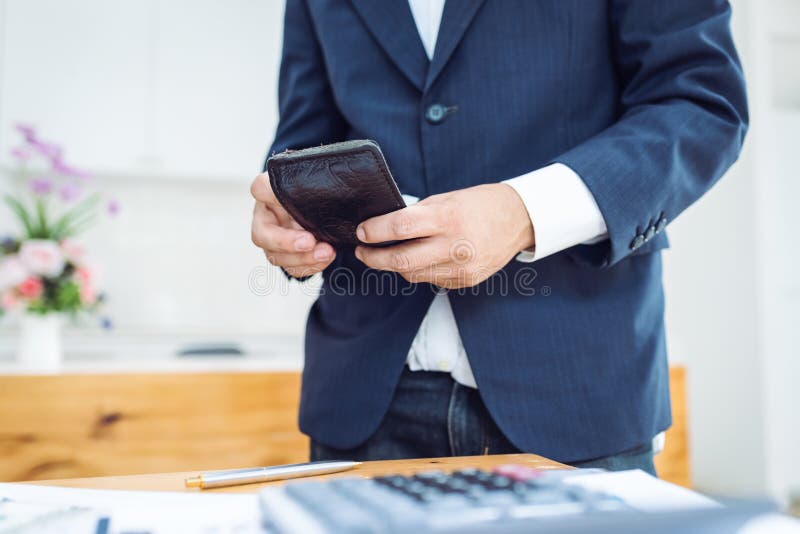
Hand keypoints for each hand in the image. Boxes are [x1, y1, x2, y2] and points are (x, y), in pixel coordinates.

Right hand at [250, 172, 335, 277]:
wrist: (328, 207)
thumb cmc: (315, 191)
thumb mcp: (311, 181)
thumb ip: (302, 179)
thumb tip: (305, 175)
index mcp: (269, 194)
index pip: (260, 188)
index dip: (270, 194)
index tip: (286, 200)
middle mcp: (267, 217)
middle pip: (263, 235)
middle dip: (286, 243)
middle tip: (310, 242)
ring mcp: (275, 240)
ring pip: (277, 257)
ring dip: (303, 258)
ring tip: (327, 252)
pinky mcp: (289, 257)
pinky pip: (294, 269)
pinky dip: (311, 266)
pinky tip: (326, 259)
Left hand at [354, 184, 534, 287]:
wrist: (519, 220)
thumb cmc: (479, 204)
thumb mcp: (446, 199)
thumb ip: (417, 214)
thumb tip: (383, 226)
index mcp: (449, 218)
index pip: (401, 227)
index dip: (375, 231)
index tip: (362, 231)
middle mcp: (456, 246)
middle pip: (401, 260)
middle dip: (374, 257)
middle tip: (362, 251)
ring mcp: (462, 268)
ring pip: (413, 274)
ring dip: (394, 265)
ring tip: (385, 254)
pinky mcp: (466, 281)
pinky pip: (431, 279)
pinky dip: (419, 270)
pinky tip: (418, 259)